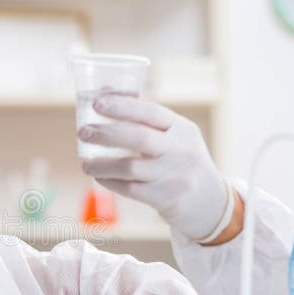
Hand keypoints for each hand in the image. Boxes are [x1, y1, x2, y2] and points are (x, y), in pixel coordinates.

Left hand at [78, 95, 230, 240]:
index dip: (123, 106)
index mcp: (182, 129)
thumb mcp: (175, 137)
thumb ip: (143, 118)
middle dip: (106, 134)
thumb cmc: (181, 161)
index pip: (151, 112)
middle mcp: (181, 151)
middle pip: (139, 138)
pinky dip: (110, 182)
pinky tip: (100, 177)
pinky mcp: (166, 199)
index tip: (97, 104)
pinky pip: (130, 189)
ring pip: (130, 168)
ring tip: (85, 164)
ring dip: (102, 165)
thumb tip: (103, 92)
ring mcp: (174, 176)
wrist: (209, 202)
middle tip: (84, 132)